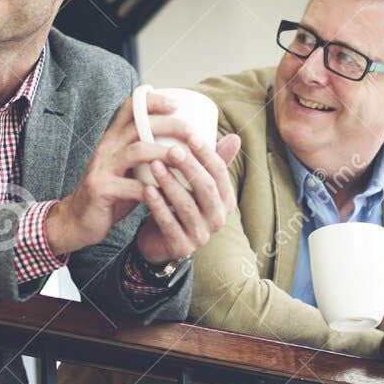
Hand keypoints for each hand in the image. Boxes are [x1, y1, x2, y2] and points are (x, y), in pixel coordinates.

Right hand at [45, 92, 200, 254]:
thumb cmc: (111, 193)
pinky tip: (169, 194)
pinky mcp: (101, 189)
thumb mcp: (125, 168)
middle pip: (139, 125)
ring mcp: (102, 167)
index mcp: (113, 138)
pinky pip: (131, 187)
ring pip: (137, 151)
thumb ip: (145, 156)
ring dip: (164, 154)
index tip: (177, 104)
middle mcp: (106, 147)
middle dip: (169, 125)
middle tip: (193, 132)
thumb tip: (182, 147)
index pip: (130, 108)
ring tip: (185, 159)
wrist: (76, 220)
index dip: (153, 101)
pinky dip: (153, 190)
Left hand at [133, 131, 241, 261]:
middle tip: (171, 150)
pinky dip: (158, 206)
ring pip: (186, 205)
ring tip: (154, 165)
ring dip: (170, 183)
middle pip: (205, 188)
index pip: (220, 173)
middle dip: (188, 167)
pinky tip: (147, 190)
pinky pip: (169, 224)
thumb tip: (236, 137)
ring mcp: (202, 235)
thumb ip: (212, 162)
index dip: (207, 155)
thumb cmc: (179, 203)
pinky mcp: (182, 247)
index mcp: (226, 200)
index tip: (190, 136)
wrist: (160, 240)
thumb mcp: (196, 184)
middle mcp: (219, 219)